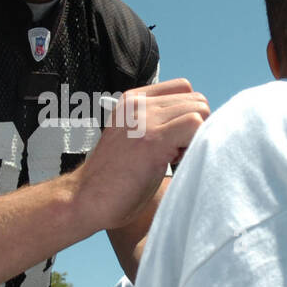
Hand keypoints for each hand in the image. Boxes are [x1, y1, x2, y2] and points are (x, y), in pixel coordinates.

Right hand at [69, 78, 208, 231]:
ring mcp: (144, 119)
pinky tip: (175, 162)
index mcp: (133, 100)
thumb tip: (196, 123)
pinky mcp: (152, 139)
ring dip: (197, 137)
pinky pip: (195, 125)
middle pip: (196, 99)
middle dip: (197, 128)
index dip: (191, 113)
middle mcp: (138, 104)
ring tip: (174, 157)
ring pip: (199, 110)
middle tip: (177, 152)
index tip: (178, 138)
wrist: (87, 198)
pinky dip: (196, 145)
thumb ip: (156, 122)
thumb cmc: (113, 178)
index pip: (183, 88)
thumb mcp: (132, 137)